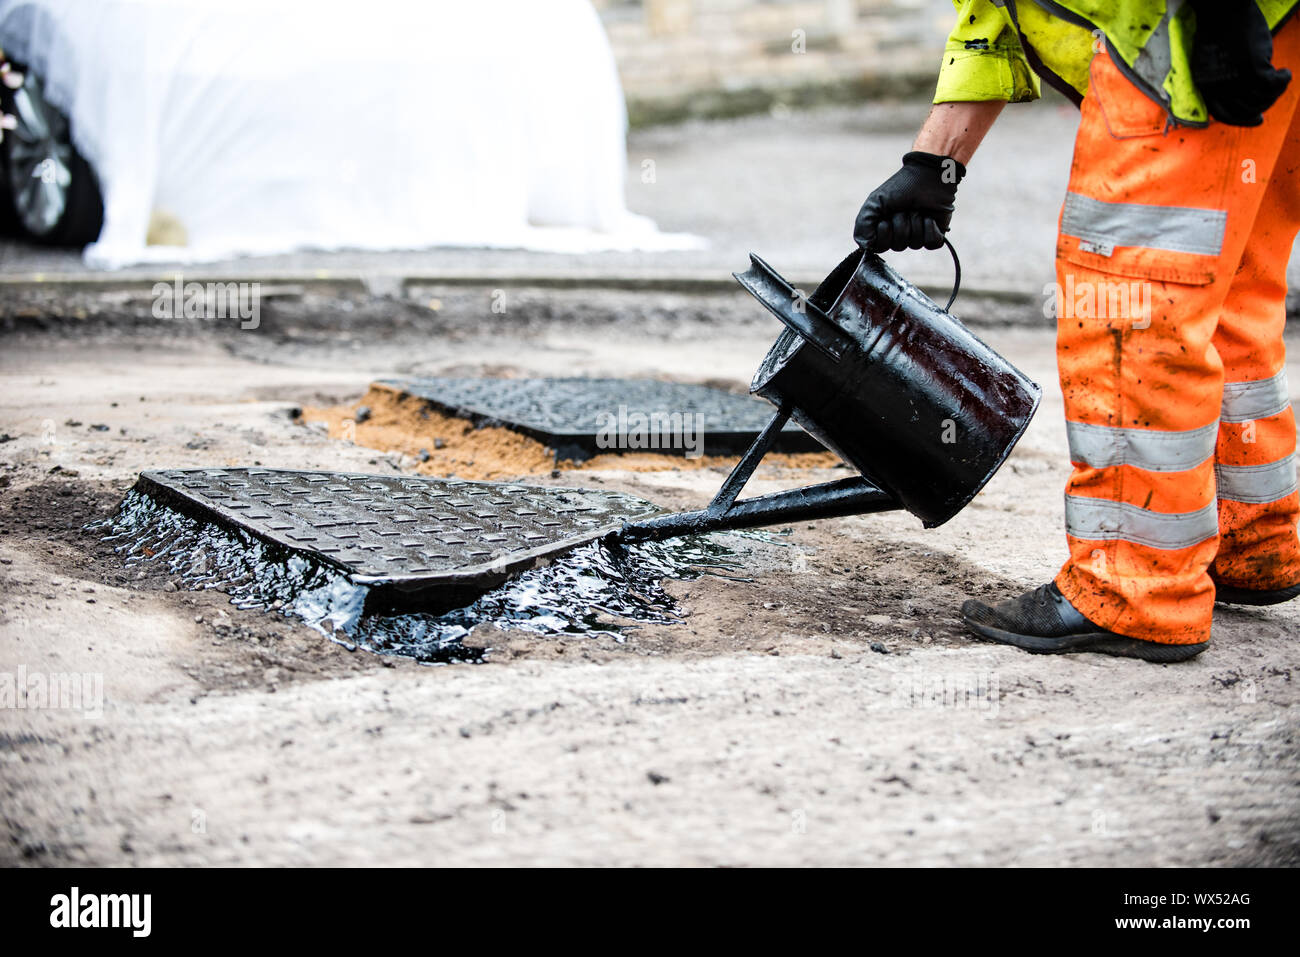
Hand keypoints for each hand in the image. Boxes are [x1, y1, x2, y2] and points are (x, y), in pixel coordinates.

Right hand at [853, 151, 964, 252]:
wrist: (929, 175)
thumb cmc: (901, 186)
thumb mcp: (875, 201)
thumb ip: (863, 223)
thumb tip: (866, 245)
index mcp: (882, 230)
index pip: (879, 247)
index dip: (884, 233)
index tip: (885, 218)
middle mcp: (899, 236)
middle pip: (898, 245)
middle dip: (901, 223)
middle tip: (903, 209)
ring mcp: (917, 237)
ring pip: (914, 244)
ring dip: (916, 222)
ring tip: (917, 209)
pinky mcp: (934, 236)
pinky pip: (931, 243)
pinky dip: (930, 228)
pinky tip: (929, 217)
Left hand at [1190, 1, 1290, 126]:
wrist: (1222, 12)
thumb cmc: (1218, 31)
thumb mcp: (1213, 62)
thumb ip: (1222, 80)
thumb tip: (1242, 93)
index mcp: (1206, 89)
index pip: (1226, 115)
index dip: (1243, 119)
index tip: (1258, 119)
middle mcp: (1219, 90)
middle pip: (1247, 109)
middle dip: (1263, 104)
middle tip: (1273, 93)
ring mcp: (1236, 81)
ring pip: (1262, 98)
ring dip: (1275, 91)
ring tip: (1279, 78)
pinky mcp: (1253, 69)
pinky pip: (1274, 85)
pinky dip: (1283, 80)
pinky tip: (1285, 73)